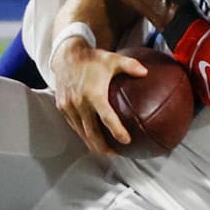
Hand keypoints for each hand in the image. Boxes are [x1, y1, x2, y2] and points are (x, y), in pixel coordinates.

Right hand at [51, 38, 145, 154]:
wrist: (66, 55)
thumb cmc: (92, 58)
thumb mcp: (113, 59)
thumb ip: (131, 65)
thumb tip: (146, 72)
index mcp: (93, 93)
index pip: (106, 117)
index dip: (116, 131)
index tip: (126, 141)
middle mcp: (79, 102)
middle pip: (91, 133)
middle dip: (103, 147)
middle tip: (115, 154)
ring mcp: (69, 106)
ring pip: (81, 132)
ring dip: (92, 143)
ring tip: (105, 150)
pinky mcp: (62, 107)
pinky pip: (74, 125)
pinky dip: (83, 134)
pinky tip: (92, 137)